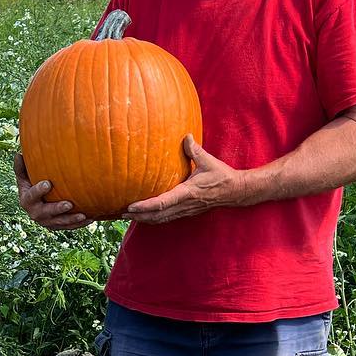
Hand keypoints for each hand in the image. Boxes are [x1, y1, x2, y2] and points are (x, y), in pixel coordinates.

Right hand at [15, 153, 89, 230]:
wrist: (37, 203)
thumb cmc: (32, 184)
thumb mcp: (24, 176)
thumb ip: (22, 167)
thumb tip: (19, 153)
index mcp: (26, 200)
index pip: (31, 196)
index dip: (38, 191)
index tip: (48, 184)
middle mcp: (35, 213)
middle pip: (46, 212)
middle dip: (57, 209)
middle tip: (68, 204)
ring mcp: (46, 222)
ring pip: (59, 222)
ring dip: (71, 219)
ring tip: (82, 215)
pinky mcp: (57, 226)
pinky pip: (68, 227)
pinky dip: (79, 224)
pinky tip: (90, 219)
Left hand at [124, 135, 246, 224]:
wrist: (235, 192)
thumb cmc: (221, 176)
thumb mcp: (208, 161)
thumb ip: (194, 150)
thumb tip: (186, 136)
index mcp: (188, 192)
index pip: (163, 202)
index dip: (146, 206)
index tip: (131, 206)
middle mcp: (184, 204)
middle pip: (157, 215)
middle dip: (139, 216)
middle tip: (121, 213)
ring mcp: (185, 210)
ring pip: (161, 219)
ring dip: (144, 219)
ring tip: (127, 216)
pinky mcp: (186, 212)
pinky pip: (167, 218)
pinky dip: (153, 219)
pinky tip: (143, 217)